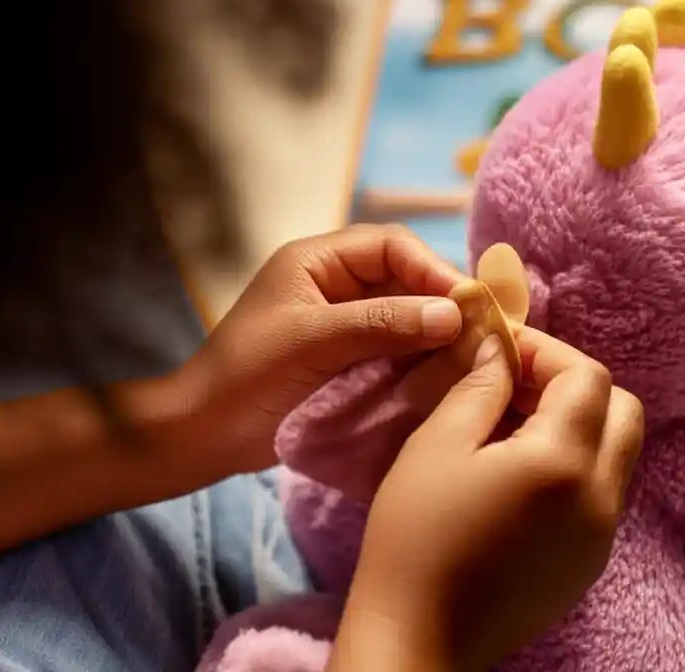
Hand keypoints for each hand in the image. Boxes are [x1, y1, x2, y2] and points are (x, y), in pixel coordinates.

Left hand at [172, 224, 467, 478]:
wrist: (202, 438)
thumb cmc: (246, 378)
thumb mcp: (313, 342)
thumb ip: (382, 324)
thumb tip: (453, 313)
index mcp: (317, 261)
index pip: (392, 246)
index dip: (433, 268)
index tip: (467, 304)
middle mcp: (335, 286)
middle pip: (406, 278)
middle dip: (442, 301)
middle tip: (482, 332)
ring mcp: (344, 325)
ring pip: (407, 316)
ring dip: (437, 334)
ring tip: (473, 356)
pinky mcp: (350, 362)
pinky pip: (398, 350)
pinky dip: (423, 360)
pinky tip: (447, 377)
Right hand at [329, 329, 645, 671]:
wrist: (420, 638)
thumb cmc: (416, 539)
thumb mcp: (437, 446)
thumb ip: (479, 388)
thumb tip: (501, 348)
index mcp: (562, 462)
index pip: (587, 377)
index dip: (547, 353)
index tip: (503, 353)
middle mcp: (599, 497)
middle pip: (623, 410)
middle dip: (576, 385)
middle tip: (517, 386)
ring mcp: (602, 535)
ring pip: (619, 453)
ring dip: (580, 425)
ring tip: (515, 429)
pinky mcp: (591, 563)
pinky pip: (603, 494)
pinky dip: (577, 467)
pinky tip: (521, 476)